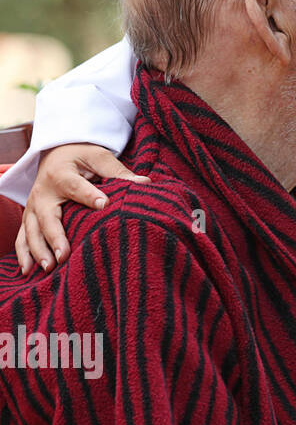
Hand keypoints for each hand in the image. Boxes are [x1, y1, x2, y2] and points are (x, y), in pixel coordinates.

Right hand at [15, 143, 150, 275]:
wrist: (57, 153)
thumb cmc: (81, 156)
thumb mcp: (99, 157)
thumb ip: (118, 171)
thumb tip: (145, 182)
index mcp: (61, 174)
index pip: (75, 187)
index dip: (89, 196)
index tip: (104, 205)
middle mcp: (43, 192)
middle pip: (47, 217)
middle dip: (54, 237)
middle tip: (64, 256)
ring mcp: (33, 207)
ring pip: (31, 230)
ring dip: (37, 250)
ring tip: (49, 268)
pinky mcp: (30, 217)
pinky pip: (22, 236)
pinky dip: (23, 253)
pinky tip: (27, 271)